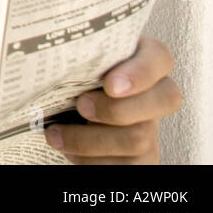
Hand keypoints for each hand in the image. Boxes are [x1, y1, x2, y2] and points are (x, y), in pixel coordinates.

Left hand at [45, 36, 182, 163]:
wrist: (64, 107)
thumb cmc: (69, 75)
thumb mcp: (74, 58)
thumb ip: (77, 52)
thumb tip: (49, 46)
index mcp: (142, 59)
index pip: (160, 58)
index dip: (140, 73)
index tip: (110, 85)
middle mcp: (155, 94)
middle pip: (163, 102)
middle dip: (116, 108)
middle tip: (80, 106)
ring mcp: (151, 128)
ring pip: (138, 138)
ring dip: (90, 140)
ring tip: (56, 134)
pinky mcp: (143, 158)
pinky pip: (127, 166)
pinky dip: (90, 161)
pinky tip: (69, 151)